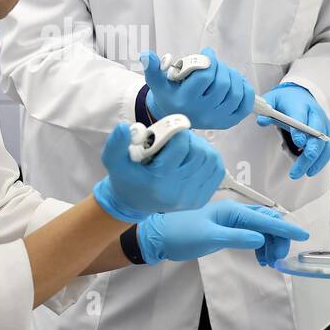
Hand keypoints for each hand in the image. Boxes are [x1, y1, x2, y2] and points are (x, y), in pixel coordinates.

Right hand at [92, 122, 224, 222]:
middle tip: (176, 140)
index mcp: (158, 181)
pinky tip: (194, 159)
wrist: (133, 203)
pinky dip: (209, 160)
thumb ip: (116, 143)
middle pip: (200, 152)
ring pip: (211, 159)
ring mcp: (192, 198)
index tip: (166, 133)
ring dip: (200, 148)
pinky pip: (216, 171)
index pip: (181, 145)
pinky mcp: (201, 200)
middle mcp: (178, 192)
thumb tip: (125, 127)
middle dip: (189, 140)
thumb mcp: (113, 160)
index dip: (175, 132)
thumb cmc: (125, 178)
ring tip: (185, 149)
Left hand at [135, 201, 308, 265]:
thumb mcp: (209, 237)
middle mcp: (235, 213)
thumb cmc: (182, 234)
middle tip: (277, 259)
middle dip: (279, 239)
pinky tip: (261, 258)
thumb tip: (261, 239)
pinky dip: (261, 246)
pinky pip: (253, 235)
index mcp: (232, 211)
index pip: (265, 219)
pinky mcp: (229, 230)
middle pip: (268, 223)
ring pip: (262, 230)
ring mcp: (232, 222)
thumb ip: (236, 237)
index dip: (285, 228)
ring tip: (269, 261)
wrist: (161, 237)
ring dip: (270, 244)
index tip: (302, 236)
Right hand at [141, 47, 253, 129]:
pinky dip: (245, 91)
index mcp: (185, 101)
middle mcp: (202, 112)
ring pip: (236, 93)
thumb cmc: (168, 95)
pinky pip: (245, 105)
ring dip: (233, 77)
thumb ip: (152, 68)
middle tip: (214, 63)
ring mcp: (217, 119)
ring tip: (224, 72)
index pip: (206, 76)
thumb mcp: (156, 82)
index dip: (209, 60)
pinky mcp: (227, 122)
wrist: (174, 118)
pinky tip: (236, 83)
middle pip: (223, 83)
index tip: (206, 53)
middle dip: (220, 67)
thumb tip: (145, 54)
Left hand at [257, 83, 329, 179]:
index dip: (301, 130)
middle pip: (316, 135)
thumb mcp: (272, 100)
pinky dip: (321, 161)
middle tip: (296, 170)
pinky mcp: (328, 132)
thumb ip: (266, 110)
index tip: (298, 142)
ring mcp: (324, 123)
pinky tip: (311, 170)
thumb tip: (261, 121)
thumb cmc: (286, 100)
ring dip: (316, 161)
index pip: (302, 118)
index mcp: (301, 105)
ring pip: (325, 145)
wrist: (300, 95)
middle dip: (308, 154)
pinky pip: (328, 149)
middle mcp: (315, 114)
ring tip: (304, 173)